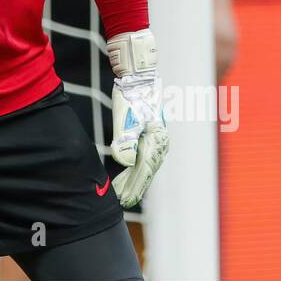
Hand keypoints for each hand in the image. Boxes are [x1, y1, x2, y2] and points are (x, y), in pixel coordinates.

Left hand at [106, 29, 169, 207]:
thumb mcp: (124, 117)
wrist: (139, 78)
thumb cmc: (131, 97)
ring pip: (144, 166)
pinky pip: (143, 157)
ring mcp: (156, 139)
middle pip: (145, 171)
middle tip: (120, 202)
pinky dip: (134, 168)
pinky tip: (126, 174)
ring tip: (121, 193)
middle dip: (133, 188)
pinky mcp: (150, 135)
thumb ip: (125, 139)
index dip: (133, 188)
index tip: (123, 200)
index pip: (143, 171)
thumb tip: (124, 162)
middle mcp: (159, 143)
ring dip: (133, 180)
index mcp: (155, 140)